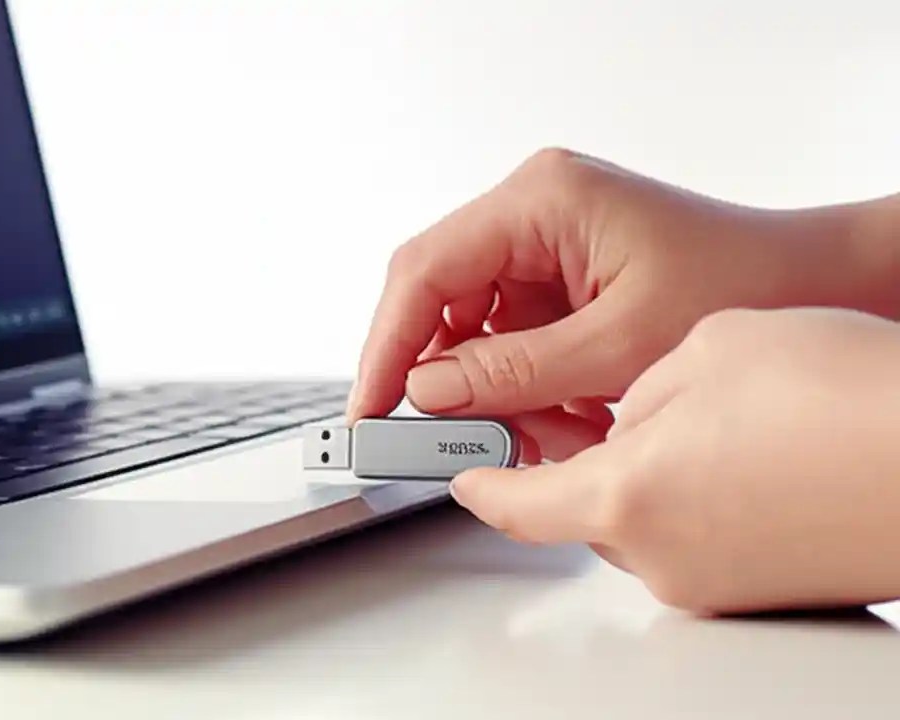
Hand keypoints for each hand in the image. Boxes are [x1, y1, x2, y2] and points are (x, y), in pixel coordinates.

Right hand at [350, 148, 886, 461]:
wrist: (812, 281)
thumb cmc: (743, 284)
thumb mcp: (621, 344)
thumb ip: (514, 371)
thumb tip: (428, 391)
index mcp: (541, 199)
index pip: (426, 270)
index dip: (387, 346)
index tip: (371, 409)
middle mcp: (532, 212)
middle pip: (440, 301)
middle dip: (450, 379)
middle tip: (457, 441)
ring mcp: (542, 245)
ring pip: (472, 332)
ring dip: (497, 394)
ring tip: (551, 432)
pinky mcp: (558, 279)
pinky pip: (510, 342)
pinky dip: (527, 391)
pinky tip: (568, 416)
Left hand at [451, 307, 899, 614]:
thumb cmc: (849, 398)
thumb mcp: (709, 350)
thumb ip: (634, 392)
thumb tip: (618, 419)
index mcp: (626, 494)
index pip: (515, 502)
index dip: (480, 479)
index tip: (461, 469)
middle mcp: (662, 555)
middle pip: (579, 509)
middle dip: (572, 460)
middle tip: (584, 403)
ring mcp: (717, 582)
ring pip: (642, 523)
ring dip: (643, 474)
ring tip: (696, 413)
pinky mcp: (765, 588)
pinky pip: (698, 539)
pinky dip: (696, 497)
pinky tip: (742, 450)